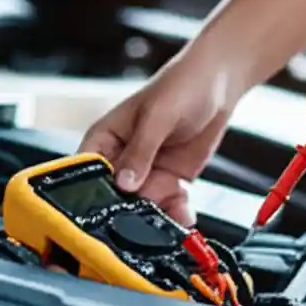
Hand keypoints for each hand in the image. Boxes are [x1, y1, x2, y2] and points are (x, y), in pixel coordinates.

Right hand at [80, 56, 241, 224]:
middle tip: (143, 221)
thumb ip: (141, 151)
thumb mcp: (158, 116)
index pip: (85, 171)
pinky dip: (176, 214)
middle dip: (128, 212)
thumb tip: (123, 183)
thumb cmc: (182, 86)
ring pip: (142, 206)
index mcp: (105, 138)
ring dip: (155, 217)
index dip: (89, 194)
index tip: (103, 213)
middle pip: (113, 197)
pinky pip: (167, 205)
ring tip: (171, 217)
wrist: (219, 84)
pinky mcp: (169, 180)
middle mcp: (121, 160)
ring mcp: (146, 172)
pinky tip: (185, 215)